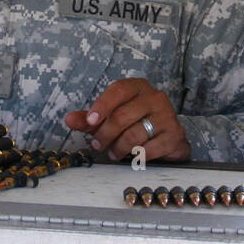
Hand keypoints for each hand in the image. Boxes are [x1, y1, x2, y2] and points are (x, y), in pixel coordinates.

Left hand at [64, 77, 191, 161]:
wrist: (169, 136)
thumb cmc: (137, 122)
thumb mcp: (111, 116)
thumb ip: (90, 119)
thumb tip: (69, 119)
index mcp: (138, 87)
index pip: (118, 90)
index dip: (102, 106)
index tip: (90, 121)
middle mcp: (154, 97)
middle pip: (123, 115)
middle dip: (106, 134)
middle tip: (98, 144)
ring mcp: (167, 115)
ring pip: (134, 134)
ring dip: (119, 148)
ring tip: (114, 153)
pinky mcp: (174, 135)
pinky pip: (149, 149)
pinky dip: (136, 156)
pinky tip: (133, 156)